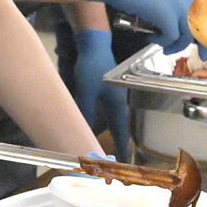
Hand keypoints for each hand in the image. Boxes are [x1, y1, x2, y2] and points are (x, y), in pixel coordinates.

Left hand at [70, 29, 129, 150]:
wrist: (94, 45)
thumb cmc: (92, 67)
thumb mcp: (86, 92)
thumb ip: (86, 112)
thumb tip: (84, 131)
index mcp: (117, 104)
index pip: (121, 131)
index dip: (121, 146)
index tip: (122, 161)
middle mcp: (120, 102)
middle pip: (121, 128)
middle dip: (120, 143)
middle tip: (117, 157)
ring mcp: (116, 96)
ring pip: (116, 120)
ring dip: (115, 133)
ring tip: (111, 146)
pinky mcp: (110, 91)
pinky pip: (111, 113)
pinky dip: (109, 123)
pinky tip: (103, 126)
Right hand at [86, 0, 201, 52]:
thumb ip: (175, 3)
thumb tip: (183, 27)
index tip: (206, 43)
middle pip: (203, 24)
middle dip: (203, 43)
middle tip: (201, 56)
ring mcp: (177, 2)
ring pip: (189, 34)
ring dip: (178, 45)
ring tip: (165, 48)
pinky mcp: (166, 13)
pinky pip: (172, 37)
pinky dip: (164, 42)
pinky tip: (152, 38)